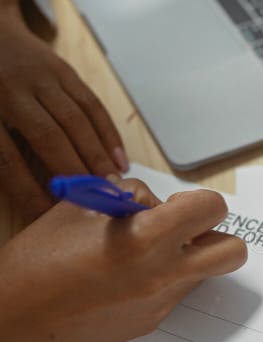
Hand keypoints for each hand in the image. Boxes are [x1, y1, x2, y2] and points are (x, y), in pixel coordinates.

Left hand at [0, 8, 127, 221]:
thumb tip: (28, 190)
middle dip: (75, 173)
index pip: (8, 159)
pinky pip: (92, 105)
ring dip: (97, 156)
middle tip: (95, 202)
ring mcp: (42, 78)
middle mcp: (14, 91)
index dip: (30, 191)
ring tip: (112, 185)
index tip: (49, 216)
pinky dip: (108, 134)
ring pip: (76, 122)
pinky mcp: (65, 72)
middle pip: (49, 138)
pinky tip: (119, 158)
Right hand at [0, 178, 246, 341]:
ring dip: (187, 258)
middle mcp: (163, 274)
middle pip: (232, 252)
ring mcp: (160, 303)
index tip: (179, 204)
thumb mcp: (82, 205)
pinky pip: (175, 294)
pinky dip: (162, 280)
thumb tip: (155, 201)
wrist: (14, 318)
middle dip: (217, 235)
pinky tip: (123, 278)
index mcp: (146, 237)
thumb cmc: (39, 258)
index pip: (212, 208)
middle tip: (185, 231)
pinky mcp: (150, 322)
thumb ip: (129, 196)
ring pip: (203, 273)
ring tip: (143, 253)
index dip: (201, 201)